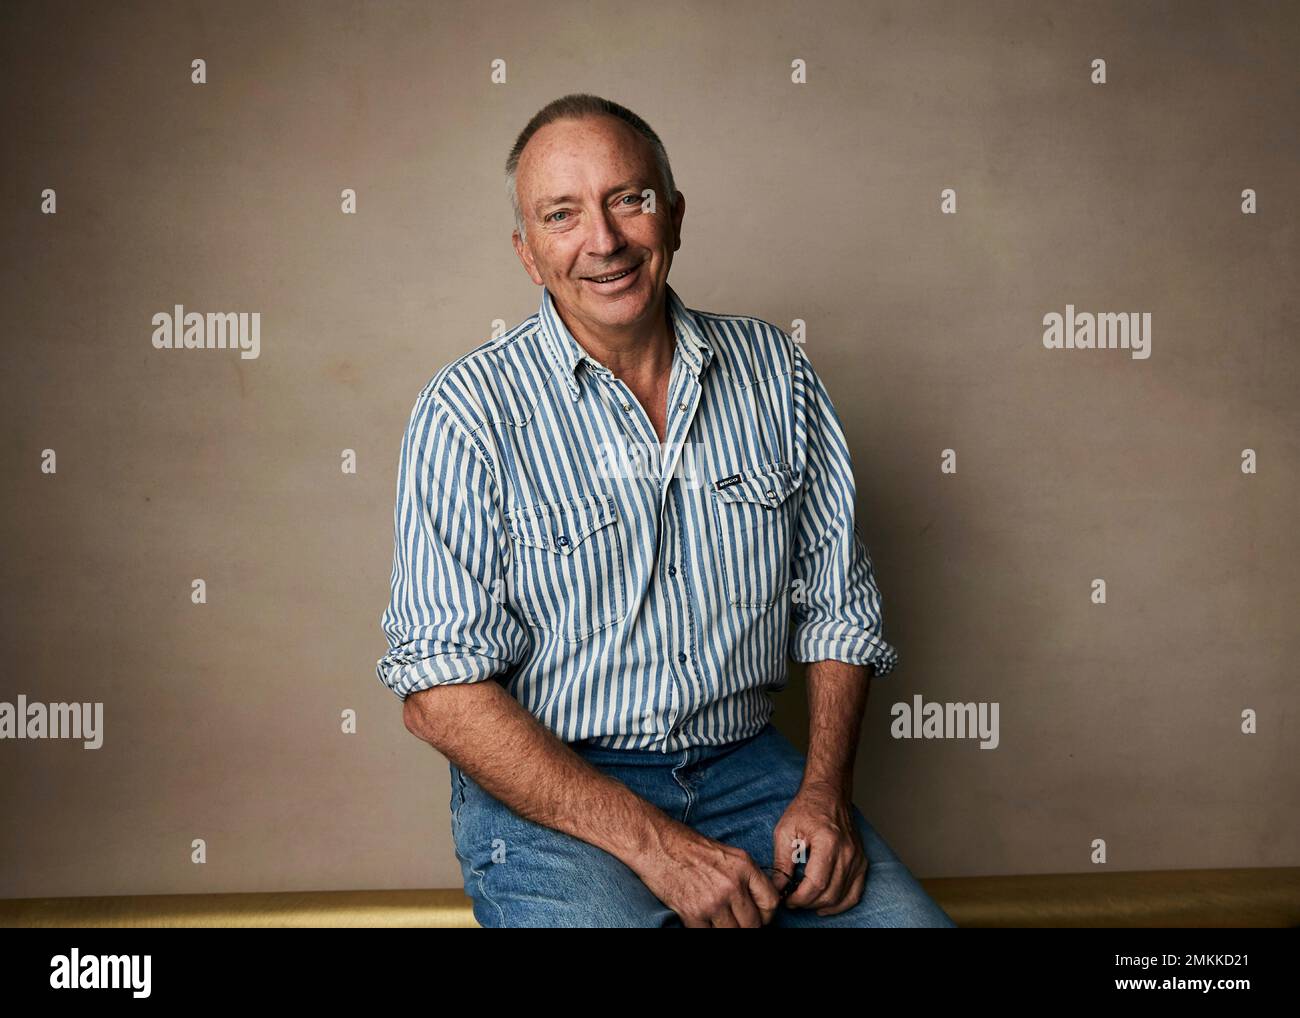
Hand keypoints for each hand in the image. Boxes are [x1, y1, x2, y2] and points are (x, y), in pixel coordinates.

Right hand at [633, 821, 781, 926]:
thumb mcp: (727, 853)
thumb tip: (755, 902)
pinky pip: (707, 935)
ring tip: (717, 922)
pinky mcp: (693, 913)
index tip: (759, 918)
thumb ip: (745, 876)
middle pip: (753, 924)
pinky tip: (701, 922)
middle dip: (747, 927)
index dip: (767, 916)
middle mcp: (732, 884)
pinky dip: (705, 931)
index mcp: (744, 866)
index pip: (771, 901)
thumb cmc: (688, 846)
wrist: (657, 844)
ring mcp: (713, 900)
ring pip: (732, 933)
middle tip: (736, 923)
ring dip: (725, 930)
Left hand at [770, 782, 866, 915]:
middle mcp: (847, 852)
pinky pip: (855, 892)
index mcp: (828, 842)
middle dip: (808, 904)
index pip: (816, 884)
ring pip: (842, 897)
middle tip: (792, 900)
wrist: (828, 793)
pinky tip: (825, 905)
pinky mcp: (862, 862)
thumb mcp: (786, 831)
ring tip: (805, 902)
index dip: (799, 898)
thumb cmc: (807, 808)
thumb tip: (778, 888)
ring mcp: (857, 858)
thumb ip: (781, 862)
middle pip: (830, 894)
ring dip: (821, 905)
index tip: (786, 899)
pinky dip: (841, 903)